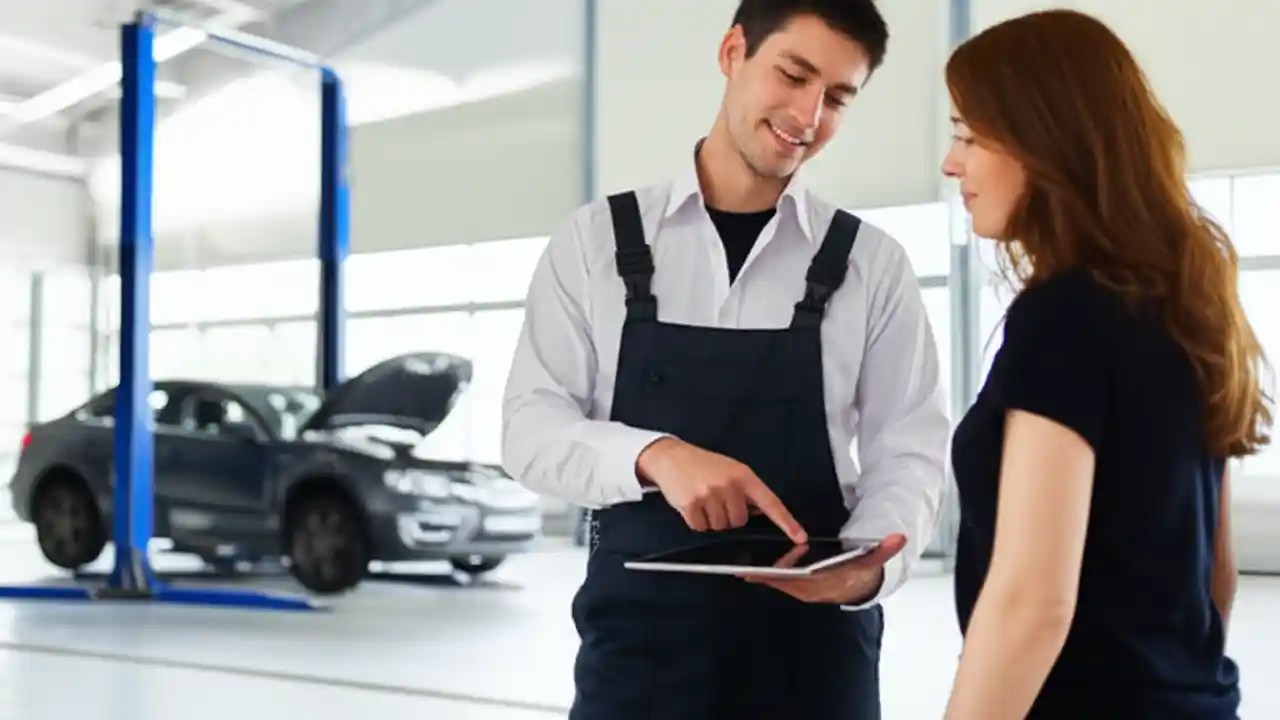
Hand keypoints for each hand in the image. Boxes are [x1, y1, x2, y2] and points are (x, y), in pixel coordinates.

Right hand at [636, 437, 806, 542]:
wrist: (671, 457)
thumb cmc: (702, 464)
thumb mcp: (730, 470)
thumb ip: (747, 490)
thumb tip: (762, 513)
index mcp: (744, 476)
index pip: (771, 503)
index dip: (787, 522)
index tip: (800, 537)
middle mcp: (729, 485)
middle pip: (739, 521)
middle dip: (728, 515)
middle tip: (716, 497)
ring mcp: (710, 495)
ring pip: (721, 527)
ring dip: (712, 518)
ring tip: (703, 498)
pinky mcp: (691, 505)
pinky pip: (701, 527)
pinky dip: (697, 521)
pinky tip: (692, 503)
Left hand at [738, 533, 907, 604]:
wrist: (856, 586)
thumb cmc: (859, 571)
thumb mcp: (872, 560)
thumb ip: (885, 549)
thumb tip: (898, 538)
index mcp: (827, 584)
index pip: (808, 579)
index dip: (793, 570)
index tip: (780, 564)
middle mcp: (812, 591)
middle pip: (787, 582)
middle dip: (770, 573)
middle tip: (749, 565)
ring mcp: (801, 592)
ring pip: (779, 584)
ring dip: (762, 576)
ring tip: (742, 566)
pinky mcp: (794, 588)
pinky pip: (776, 583)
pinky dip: (763, 577)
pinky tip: (747, 570)